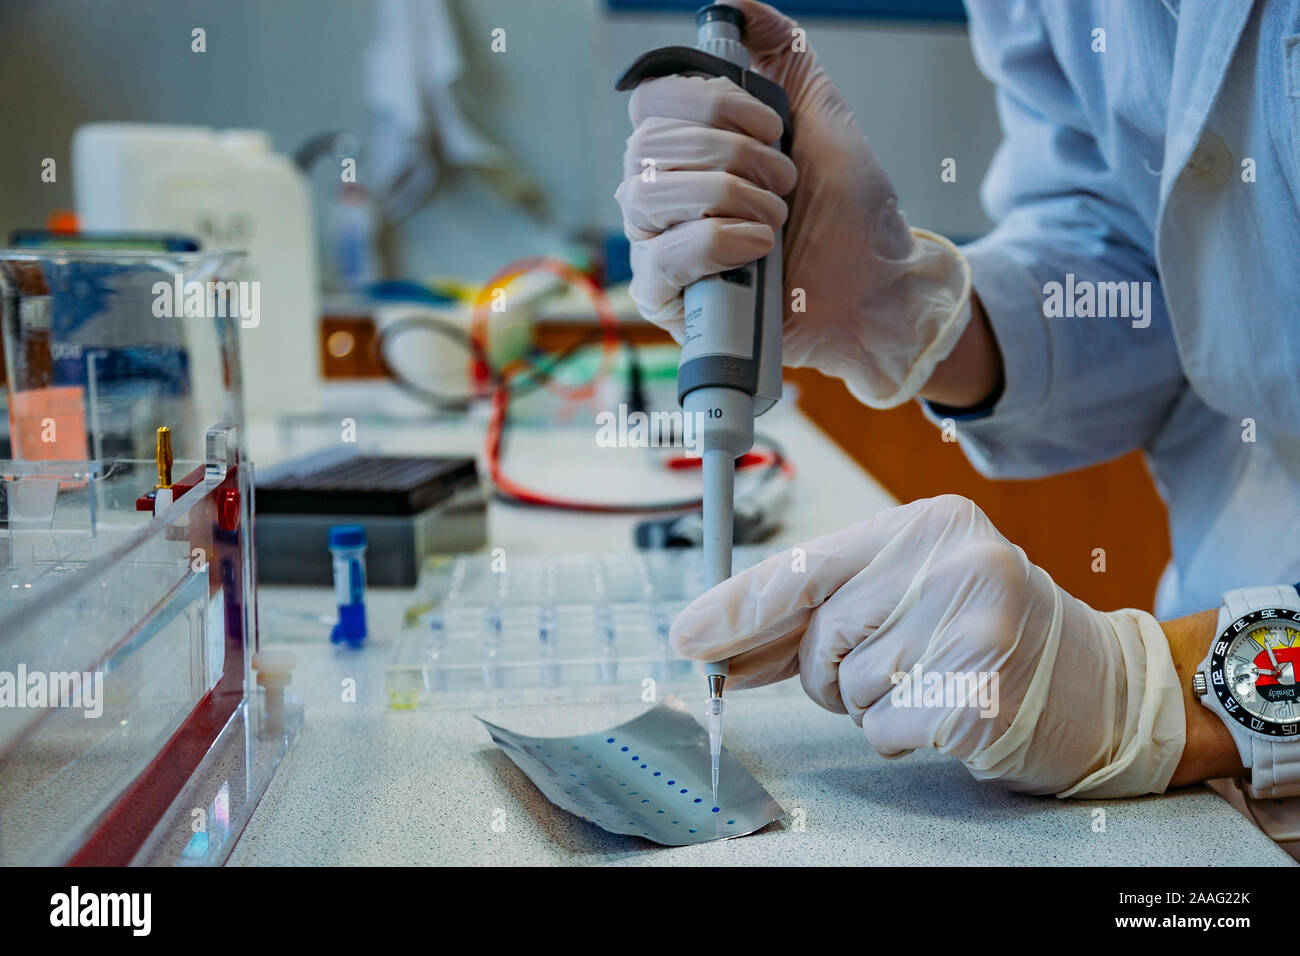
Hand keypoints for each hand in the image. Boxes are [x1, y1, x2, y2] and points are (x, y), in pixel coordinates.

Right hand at [614, 0, 971, 407]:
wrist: (874, 285)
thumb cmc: (848, 212)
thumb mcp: (820, 113)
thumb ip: (780, 52)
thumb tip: (734, 0)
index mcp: (688, 147)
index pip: (652, 101)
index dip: (709, 105)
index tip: (771, 126)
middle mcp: (661, 192)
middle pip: (649, 145)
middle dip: (731, 155)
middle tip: (784, 179)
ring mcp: (657, 245)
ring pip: (649, 196)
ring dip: (730, 197)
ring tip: (775, 218)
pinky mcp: (666, 298)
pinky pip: (662, 258)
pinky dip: (716, 242)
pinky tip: (758, 247)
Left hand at [670, 495, 1186, 796]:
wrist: (1100, 684)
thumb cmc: (988, 630)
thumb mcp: (911, 589)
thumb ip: (823, 605)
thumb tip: (720, 639)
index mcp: (926, 526)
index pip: (804, 568)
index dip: (735, 608)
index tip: (688, 637)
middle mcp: (950, 566)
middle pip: (820, 637)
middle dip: (832, 668)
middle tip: (893, 663)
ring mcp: (970, 630)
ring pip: (849, 689)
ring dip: (873, 701)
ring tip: (932, 680)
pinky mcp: (978, 697)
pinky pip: (884, 730)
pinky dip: (903, 734)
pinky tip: (948, 710)